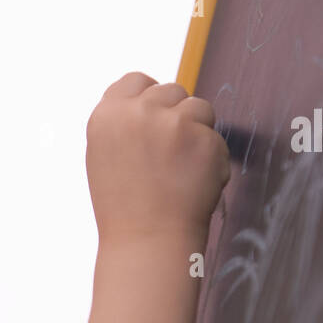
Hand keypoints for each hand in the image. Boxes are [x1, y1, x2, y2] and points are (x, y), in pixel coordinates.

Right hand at [85, 72, 230, 243]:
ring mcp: (174, 124)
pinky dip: (211, 160)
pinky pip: (217, 139)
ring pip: (200, 109)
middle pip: (172, 90)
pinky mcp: (206, 140)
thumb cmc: (124, 206)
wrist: (147, 242)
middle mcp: (139, 112)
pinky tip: (193, 185)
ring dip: (197, 133)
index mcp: (107, 115)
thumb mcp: (106, 155)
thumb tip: (153, 97)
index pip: (136, 80)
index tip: (153, 121)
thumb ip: (126, 122)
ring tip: (180, 171)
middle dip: (175, 116)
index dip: (148, 99)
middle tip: (167, 156)